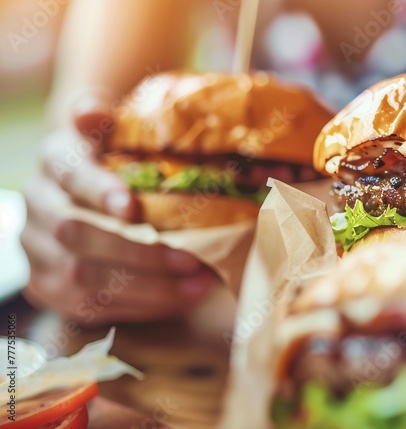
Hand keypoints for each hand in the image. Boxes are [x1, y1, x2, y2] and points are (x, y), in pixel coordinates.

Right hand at [21, 95, 215, 324]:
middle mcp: (36, 204)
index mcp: (55, 159)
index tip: (134, 208)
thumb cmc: (124, 161)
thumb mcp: (120, 133)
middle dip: (138, 251)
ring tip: (197, 285)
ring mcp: (36, 249)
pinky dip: (139, 305)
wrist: (97, 191)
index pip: (70, 173)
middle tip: (192, 259)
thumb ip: (107, 120)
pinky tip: (179, 298)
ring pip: (82, 276)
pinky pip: (88, 305)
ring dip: (146, 285)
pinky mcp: (46, 287)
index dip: (98, 191)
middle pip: (75, 233)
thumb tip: (91, 110)